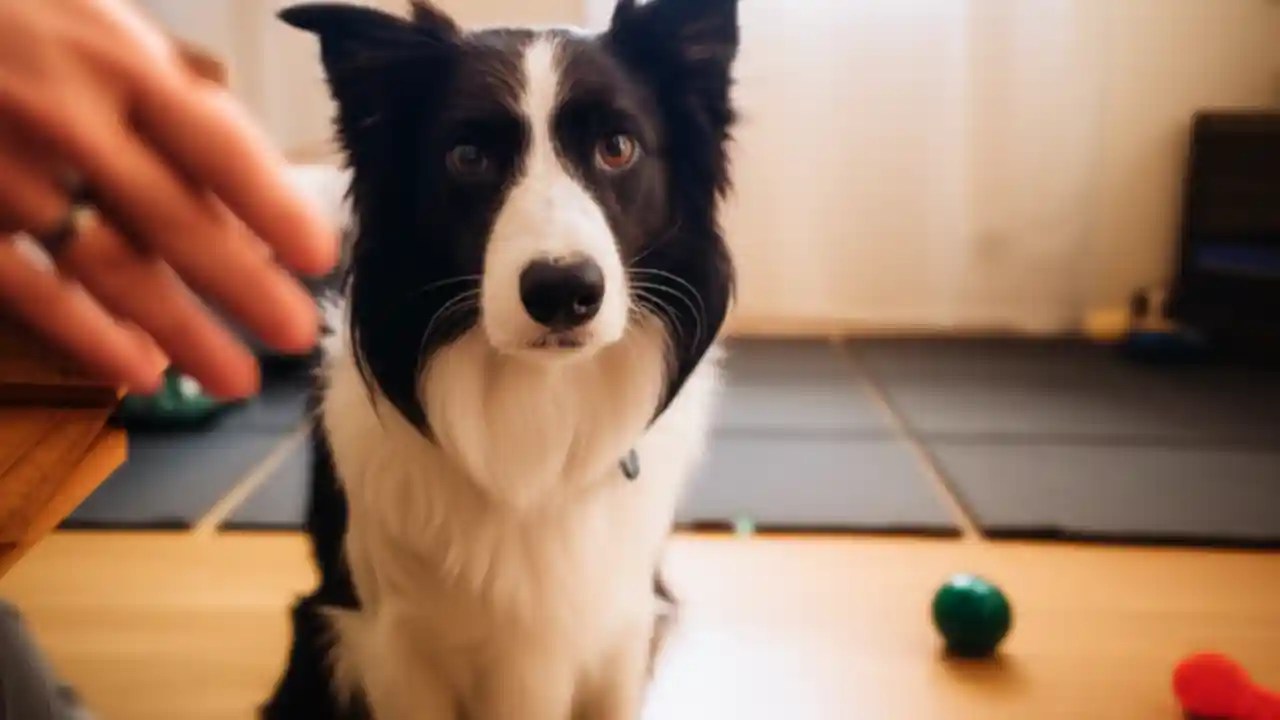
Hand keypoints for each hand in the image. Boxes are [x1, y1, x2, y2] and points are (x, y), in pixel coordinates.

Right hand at [0, 0, 336, 397]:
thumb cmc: (22, 16)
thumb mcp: (103, 24)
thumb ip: (168, 97)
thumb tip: (243, 196)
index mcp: (118, 57)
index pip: (215, 144)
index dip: (273, 205)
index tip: (321, 259)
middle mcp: (64, 115)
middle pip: (171, 217)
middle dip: (242, 285)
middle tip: (297, 336)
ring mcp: (5, 170)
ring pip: (106, 266)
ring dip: (179, 329)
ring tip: (236, 381)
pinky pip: (30, 287)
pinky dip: (87, 335)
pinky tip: (140, 373)